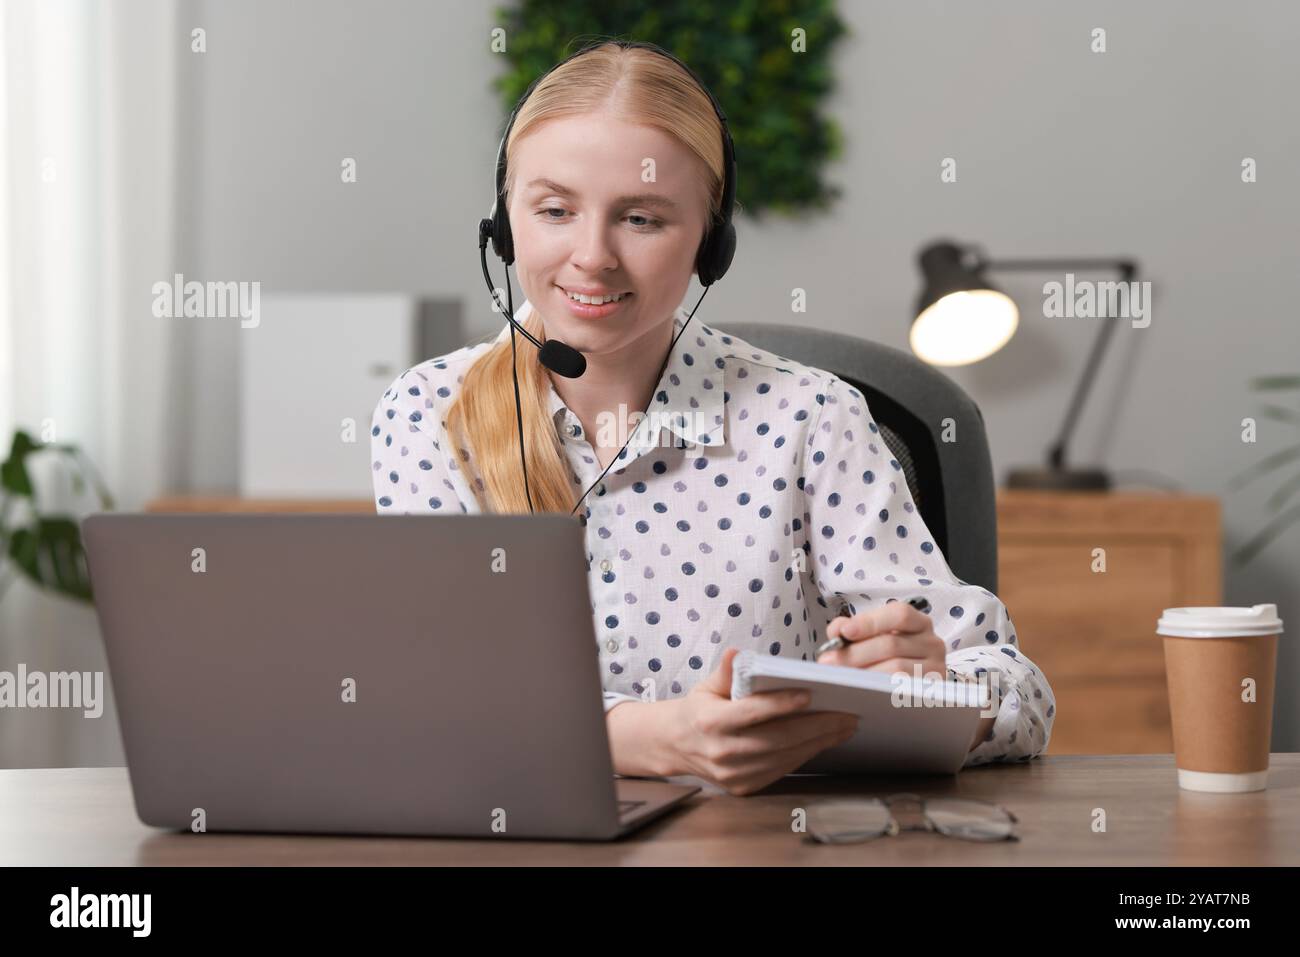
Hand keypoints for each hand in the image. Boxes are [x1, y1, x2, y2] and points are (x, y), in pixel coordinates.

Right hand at [663, 648, 859, 795]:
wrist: (675, 745)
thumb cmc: (698, 710)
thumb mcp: (706, 686)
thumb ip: (725, 671)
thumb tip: (736, 653)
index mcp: (711, 721)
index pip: (753, 712)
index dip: (782, 704)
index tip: (810, 694)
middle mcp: (723, 751)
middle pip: (778, 738)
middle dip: (817, 726)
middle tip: (846, 714)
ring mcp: (734, 774)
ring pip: (785, 757)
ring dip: (819, 741)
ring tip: (843, 726)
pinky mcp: (744, 786)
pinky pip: (782, 769)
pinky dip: (806, 754)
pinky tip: (823, 740)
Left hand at [819, 603, 994, 751]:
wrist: (908, 687)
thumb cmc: (885, 657)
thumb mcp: (872, 636)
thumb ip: (852, 628)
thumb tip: (837, 631)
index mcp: (919, 623)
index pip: (899, 615)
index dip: (870, 622)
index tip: (845, 632)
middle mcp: (933, 644)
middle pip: (891, 645)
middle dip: (855, 653)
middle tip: (827, 661)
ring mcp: (936, 670)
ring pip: (895, 669)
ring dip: (862, 673)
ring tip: (838, 677)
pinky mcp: (932, 694)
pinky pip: (901, 691)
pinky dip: (877, 689)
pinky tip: (858, 690)